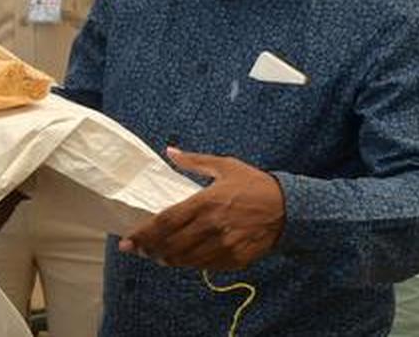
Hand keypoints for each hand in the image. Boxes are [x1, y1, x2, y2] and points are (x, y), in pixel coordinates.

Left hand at [119, 148, 284, 270]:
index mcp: (205, 202)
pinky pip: (206, 267)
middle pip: (171, 245)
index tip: (128, 241)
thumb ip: (194, 161)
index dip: (144, 233)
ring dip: (168, 259)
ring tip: (157, 255)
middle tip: (138, 250)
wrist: (291, 208)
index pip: (166, 222)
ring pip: (186, 260)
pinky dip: (191, 264)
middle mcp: (212, 226)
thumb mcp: (225, 166)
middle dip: (150, 250)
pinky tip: (183, 258)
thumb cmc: (254, 184)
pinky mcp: (236, 259)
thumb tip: (169, 151)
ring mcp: (225, 245)